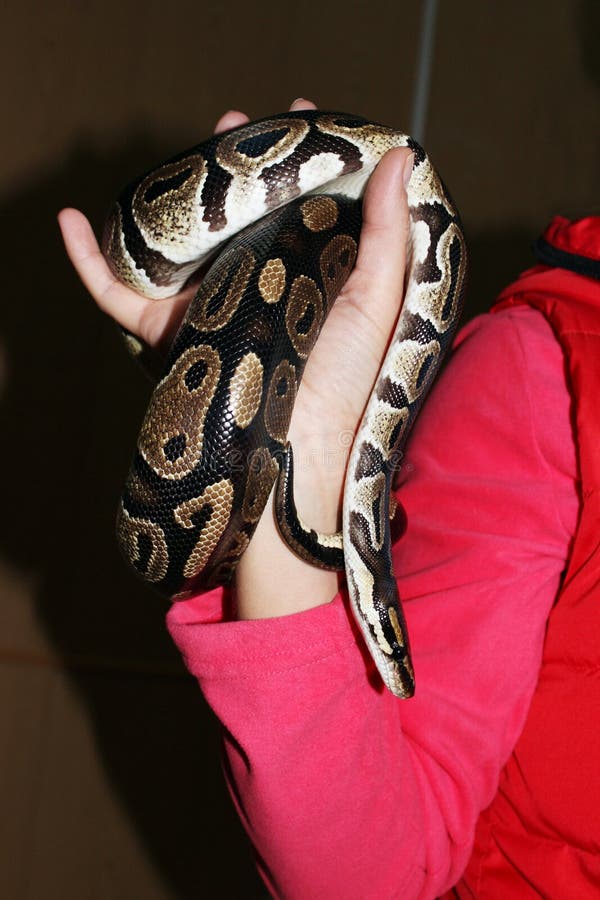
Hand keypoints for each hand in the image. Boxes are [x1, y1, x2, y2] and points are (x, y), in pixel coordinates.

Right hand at [58, 99, 411, 617]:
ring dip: (180, 197)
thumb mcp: (374, 305)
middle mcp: (258, 290)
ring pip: (185, 243)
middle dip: (238, 167)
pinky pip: (119, 295)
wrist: (292, 463)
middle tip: (234, 122)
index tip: (304, 117)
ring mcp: (210, 311)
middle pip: (242, 215)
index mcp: (309, 281)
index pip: (304, 206)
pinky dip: (89, 263)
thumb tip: (403, 157)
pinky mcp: (170, 337)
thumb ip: (388, 234)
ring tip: (188, 150)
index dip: (304, 160)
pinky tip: (72, 224)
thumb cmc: (342, 388)